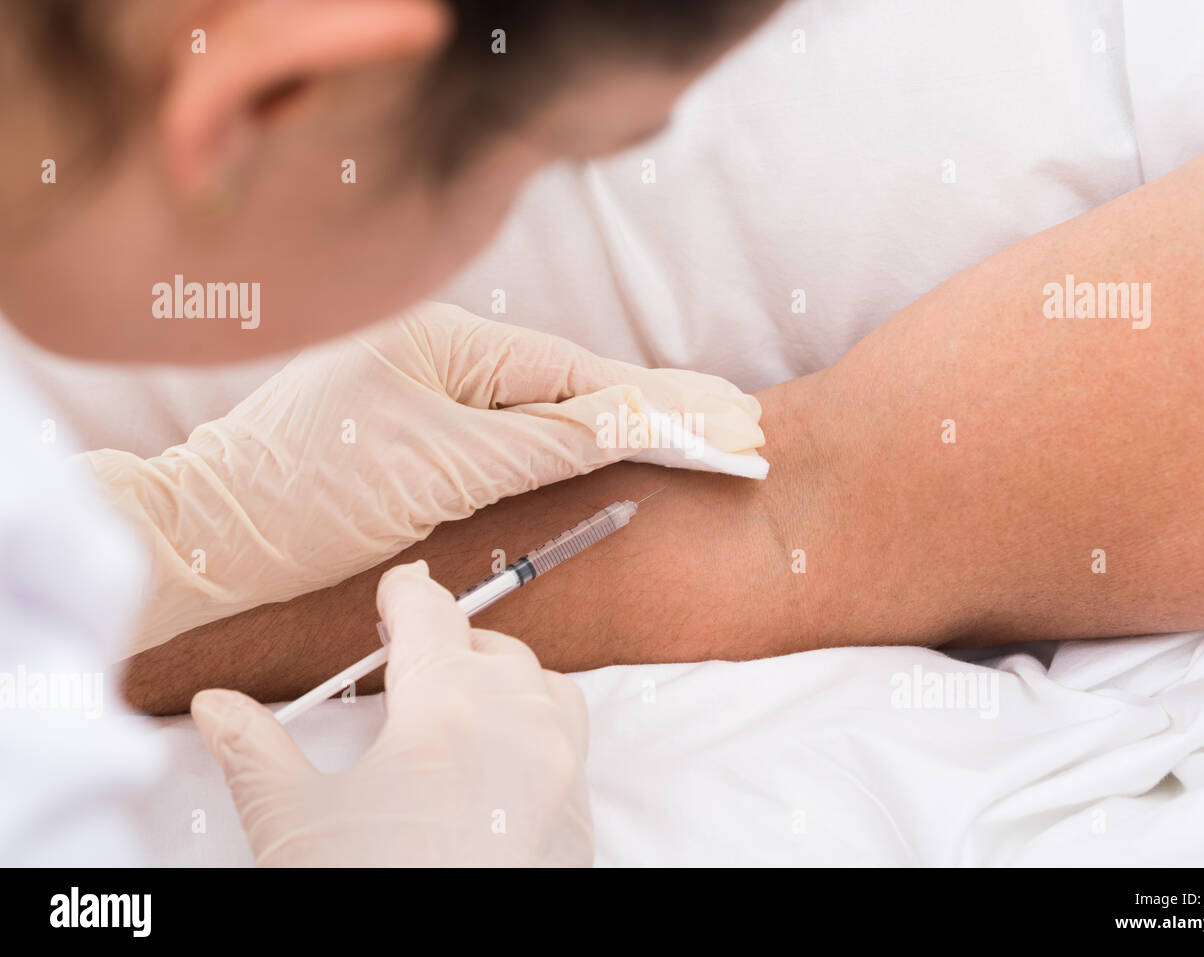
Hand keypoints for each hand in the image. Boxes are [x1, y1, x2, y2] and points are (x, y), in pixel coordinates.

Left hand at [85, 301, 763, 653]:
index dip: (658, 402)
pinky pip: (518, 428)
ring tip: (709, 425)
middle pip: (576, 381)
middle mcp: (446, 350)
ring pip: (552, 405)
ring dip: (627, 421)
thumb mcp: (438, 467)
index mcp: (447, 339)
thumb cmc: (305, 495)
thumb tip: (626, 424)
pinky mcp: (426, 426)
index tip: (727, 420)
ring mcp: (436, 386)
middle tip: (744, 421)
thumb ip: (540, 441)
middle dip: (661, 404)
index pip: (577, 373)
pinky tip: (625, 439)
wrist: (215, 538)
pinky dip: (575, 440)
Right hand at [192, 560, 593, 866]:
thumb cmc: (371, 891)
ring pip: (547, 688)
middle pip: (493, 648)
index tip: (397, 591)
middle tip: (408, 661)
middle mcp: (520, 728)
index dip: (407, 597)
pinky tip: (494, 767)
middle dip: (451, 643)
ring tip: (460, 703)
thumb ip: (255, 753)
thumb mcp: (295, 826)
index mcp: (450, 710)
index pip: (432, 618)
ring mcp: (561, 773)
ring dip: (506, 679)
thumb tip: (217, 706)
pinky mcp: (581, 821)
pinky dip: (535, 731)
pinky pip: (569, 745)